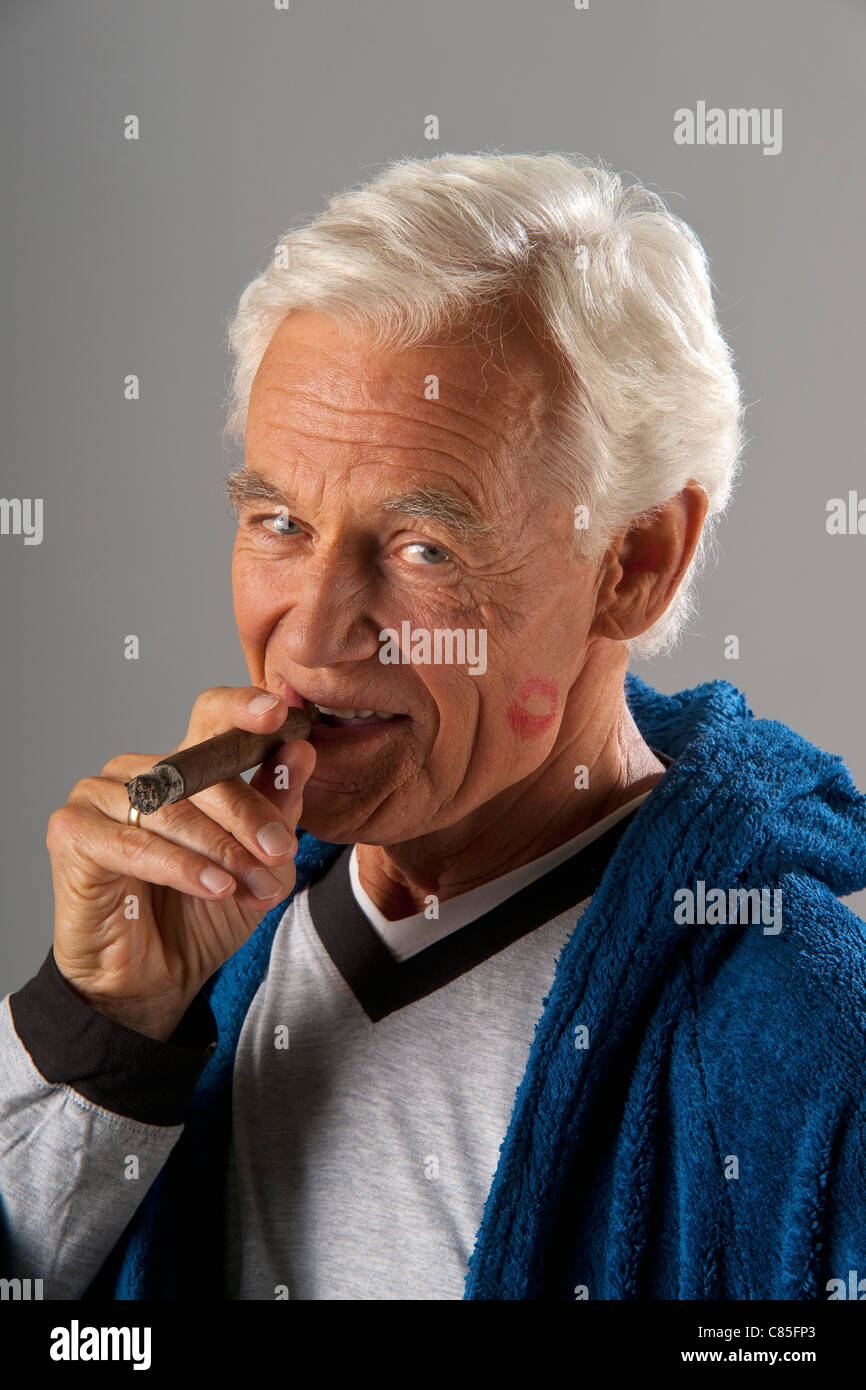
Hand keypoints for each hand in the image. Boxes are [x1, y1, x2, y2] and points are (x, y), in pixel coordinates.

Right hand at [46, 686, 315, 1040]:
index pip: (211, 716)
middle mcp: (139, 772)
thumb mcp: (259, 863)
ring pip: (171, 808)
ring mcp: (99, 796)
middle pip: (199, 768)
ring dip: (220, 849)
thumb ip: (278, 808)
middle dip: (249, 814)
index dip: (243, 709)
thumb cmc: (202, 916)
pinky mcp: (72, 831)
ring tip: (253, 885)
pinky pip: (134, 843)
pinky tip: (213, 887)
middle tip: (282, 851)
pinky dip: (180, 866)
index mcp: (183, 766)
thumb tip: (300, 752)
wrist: (156, 981)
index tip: (279, 715)